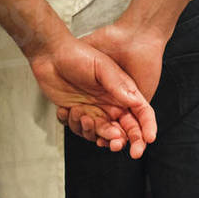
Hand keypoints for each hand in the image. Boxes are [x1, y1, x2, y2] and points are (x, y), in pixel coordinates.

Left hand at [28, 31, 156, 156]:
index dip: (147, 128)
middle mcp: (110, 103)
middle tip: (114, 144)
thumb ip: (118, 85)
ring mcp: (93, 110)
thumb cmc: (78, 54)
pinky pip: (78, 130)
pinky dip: (73, 124)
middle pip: (123, 130)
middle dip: (120, 141)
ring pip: (99, 134)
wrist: (50, 54)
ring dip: (91, 130)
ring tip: (81, 114)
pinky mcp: (76, 114)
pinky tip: (66, 109)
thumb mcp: (102, 66)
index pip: (141, 113)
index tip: (147, 140)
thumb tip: (134, 102)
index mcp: (122, 91)